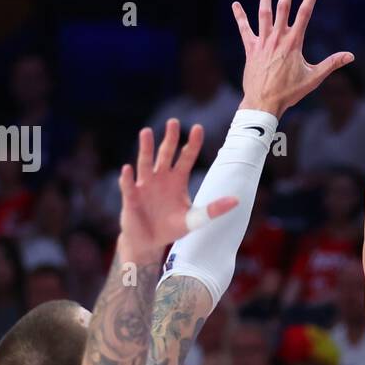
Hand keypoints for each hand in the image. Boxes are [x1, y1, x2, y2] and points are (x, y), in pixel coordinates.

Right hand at [119, 120, 236, 253]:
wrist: (148, 242)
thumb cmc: (171, 228)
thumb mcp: (194, 220)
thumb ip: (213, 210)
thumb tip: (237, 201)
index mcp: (177, 180)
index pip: (186, 157)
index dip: (192, 144)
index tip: (198, 127)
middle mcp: (161, 178)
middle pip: (165, 154)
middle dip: (169, 138)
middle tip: (173, 122)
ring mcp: (144, 185)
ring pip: (145, 163)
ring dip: (146, 148)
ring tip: (146, 132)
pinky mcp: (131, 197)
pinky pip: (128, 185)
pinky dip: (127, 178)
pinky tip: (127, 169)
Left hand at [233, 0, 354, 117]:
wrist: (264, 102)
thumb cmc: (290, 92)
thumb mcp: (314, 78)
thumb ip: (332, 64)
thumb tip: (350, 56)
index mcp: (294, 42)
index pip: (304, 13)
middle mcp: (278, 38)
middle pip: (283, 6)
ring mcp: (263, 42)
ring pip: (264, 13)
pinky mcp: (251, 49)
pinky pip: (244, 30)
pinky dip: (240, 17)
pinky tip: (235, 4)